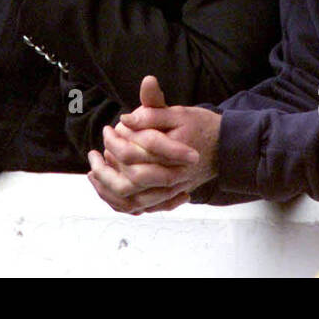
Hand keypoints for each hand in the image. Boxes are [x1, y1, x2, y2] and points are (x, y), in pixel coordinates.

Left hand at [87, 76, 221, 213]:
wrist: (224, 148)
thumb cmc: (200, 127)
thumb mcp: (178, 112)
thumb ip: (153, 109)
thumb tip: (126, 117)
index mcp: (172, 154)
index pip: (134, 153)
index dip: (116, 140)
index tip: (110, 128)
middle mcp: (172, 178)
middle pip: (130, 182)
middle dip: (106, 169)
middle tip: (95, 153)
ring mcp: (170, 192)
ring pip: (133, 201)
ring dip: (108, 189)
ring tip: (94, 172)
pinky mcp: (168, 198)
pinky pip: (140, 208)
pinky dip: (120, 202)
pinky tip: (106, 188)